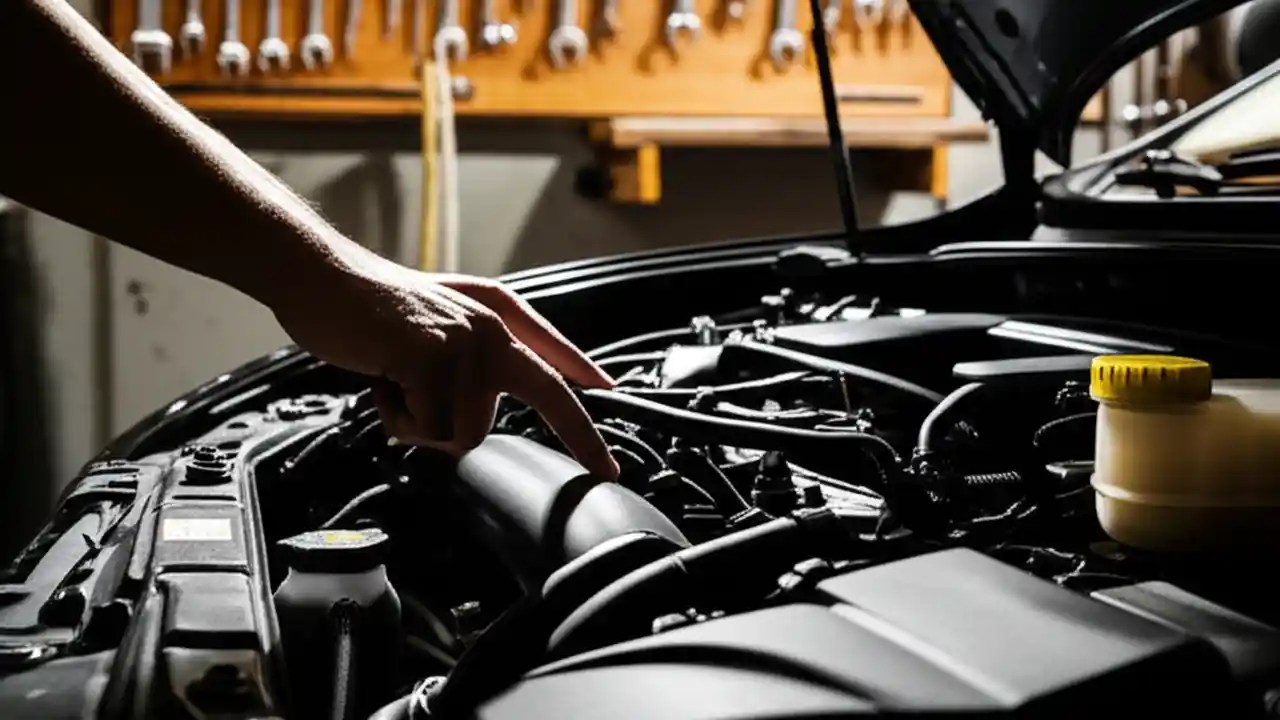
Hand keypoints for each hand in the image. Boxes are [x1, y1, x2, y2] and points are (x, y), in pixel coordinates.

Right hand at [271, 252, 619, 479]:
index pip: (553, 360)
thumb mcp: (433, 324)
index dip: (585, 394)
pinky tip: (382, 380)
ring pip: (466, 432)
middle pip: (548, 396)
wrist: (319, 278)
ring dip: (423, 424)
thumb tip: (481, 412)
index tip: (609, 439)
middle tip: (602, 470)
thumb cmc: (368, 308)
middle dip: (581, 437)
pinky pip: (428, 428)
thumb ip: (467, 356)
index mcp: (495, 315)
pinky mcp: (432, 357)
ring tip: (397, 382)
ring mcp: (465, 341)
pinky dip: (398, 419)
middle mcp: (490, 326)